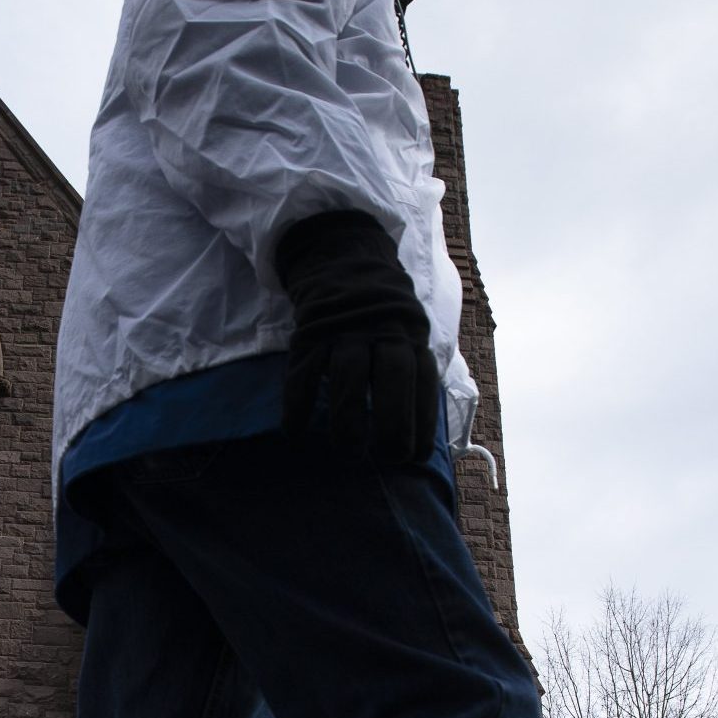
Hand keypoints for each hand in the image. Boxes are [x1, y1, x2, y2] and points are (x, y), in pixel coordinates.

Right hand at [277, 210, 438, 464]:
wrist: (343, 258)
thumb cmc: (381, 314)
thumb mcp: (410, 333)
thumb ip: (415, 371)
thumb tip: (422, 432)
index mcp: (411, 336)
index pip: (422, 382)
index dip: (421, 421)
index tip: (415, 458)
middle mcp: (382, 331)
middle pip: (393, 378)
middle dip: (393, 422)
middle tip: (385, 459)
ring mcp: (345, 330)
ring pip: (349, 376)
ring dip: (348, 419)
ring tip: (346, 452)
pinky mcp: (311, 330)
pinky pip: (304, 370)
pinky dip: (298, 403)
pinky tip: (295, 430)